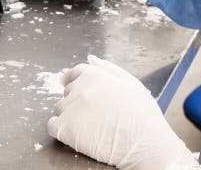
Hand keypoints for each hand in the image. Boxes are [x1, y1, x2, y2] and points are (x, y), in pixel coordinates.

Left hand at [48, 55, 198, 169]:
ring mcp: (72, 108)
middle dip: (78, 102)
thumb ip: (107, 68)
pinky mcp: (66, 129)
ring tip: (92, 127)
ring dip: (71, 117)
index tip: (78, 94)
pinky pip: (53, 126)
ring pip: (61, 110)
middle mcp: (80, 88)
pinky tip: (78, 135)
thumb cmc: (142, 115)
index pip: (74, 74)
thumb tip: (90, 58)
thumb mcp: (130, 83)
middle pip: (68, 93)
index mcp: (94, 75)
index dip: (76, 84)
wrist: (146, 143)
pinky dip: (61, 131)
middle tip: (96, 116)